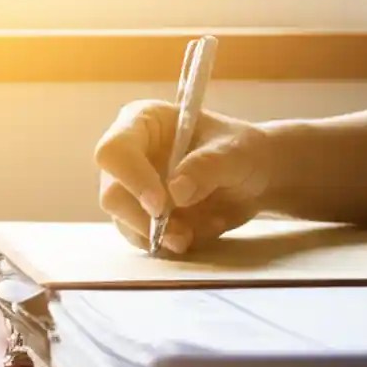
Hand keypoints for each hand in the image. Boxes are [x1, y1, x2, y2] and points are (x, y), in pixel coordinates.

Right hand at [94, 100, 270, 253]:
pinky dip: (169, 243)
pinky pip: (141, 238)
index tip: (160, 205)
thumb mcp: (234, 151)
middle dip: (145, 219)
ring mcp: (131, 189)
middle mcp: (129, 156)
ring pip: (125, 222)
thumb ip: (207, 166)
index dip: (131, 178)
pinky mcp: (141, 216)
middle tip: (183, 234)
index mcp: (142, 123)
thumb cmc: (241, 150)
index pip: (114, 151)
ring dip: (161, 235)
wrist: (254, 178)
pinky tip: (197, 233)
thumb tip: (176, 191)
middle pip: (112, 194)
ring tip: (199, 232)